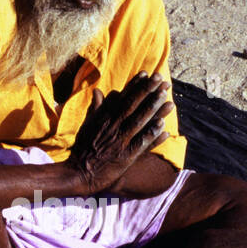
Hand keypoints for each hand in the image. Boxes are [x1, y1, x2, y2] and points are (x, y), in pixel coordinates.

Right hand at [66, 71, 171, 193]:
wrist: (78, 173)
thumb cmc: (83, 148)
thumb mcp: (87, 124)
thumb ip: (97, 108)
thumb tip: (99, 91)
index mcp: (104, 117)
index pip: (122, 98)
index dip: (135, 85)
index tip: (147, 74)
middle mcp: (113, 126)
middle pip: (133, 105)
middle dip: (148, 91)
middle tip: (161, 79)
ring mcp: (120, 141)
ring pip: (139, 122)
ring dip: (154, 110)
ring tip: (168, 99)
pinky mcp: (125, 156)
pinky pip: (141, 143)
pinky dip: (152, 135)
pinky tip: (163, 127)